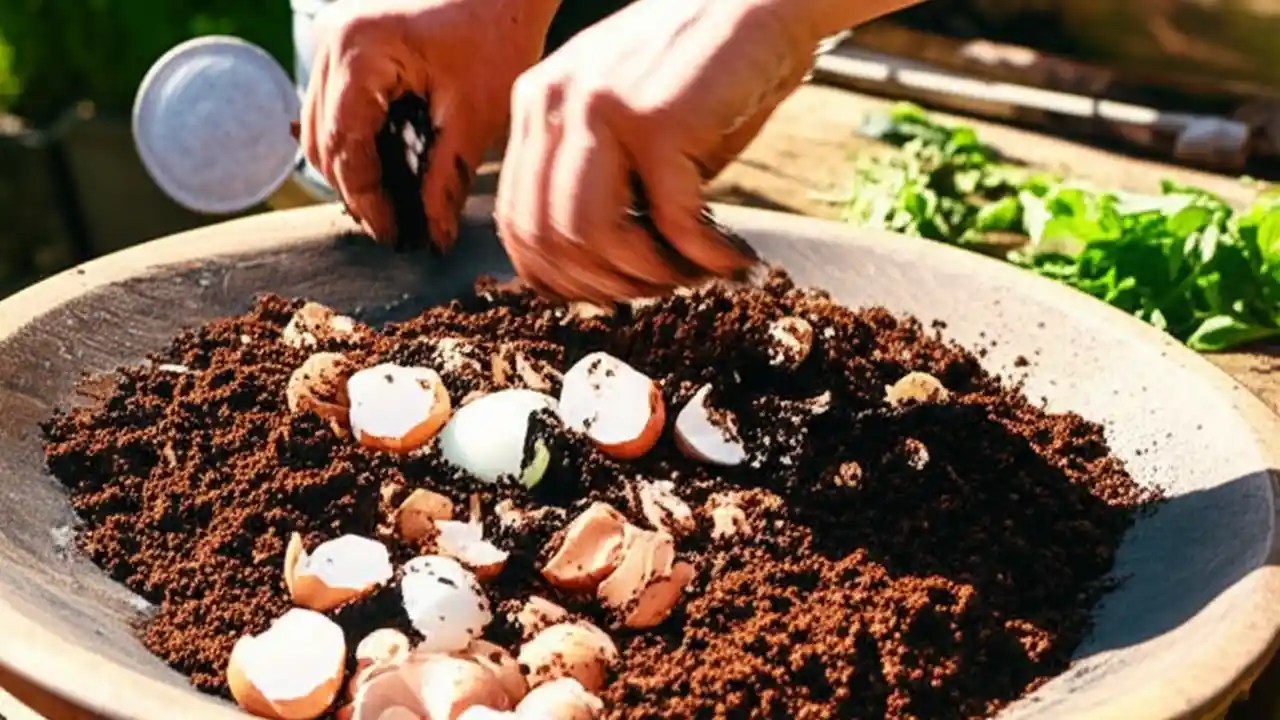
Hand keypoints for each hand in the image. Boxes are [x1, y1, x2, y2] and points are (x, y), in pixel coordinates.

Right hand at [301, 0, 557, 249]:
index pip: (344, 147)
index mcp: (358, 52)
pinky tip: (395, 166)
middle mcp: (331, 40)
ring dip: (355, 168)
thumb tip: (435, 235)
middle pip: (322, 141)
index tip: (395, 237)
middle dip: (358, 190)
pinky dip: (360, 140)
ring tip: (397, 205)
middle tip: (398, 229)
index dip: (368, 201)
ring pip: (322, 126)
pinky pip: (336, 104)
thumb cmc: (498, 30)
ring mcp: (332, 37)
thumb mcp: (476, 112)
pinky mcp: (346, 40)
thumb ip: (447, 177)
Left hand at [495, 0, 823, 302]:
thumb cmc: (700, 71)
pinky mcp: (660, 121)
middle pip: (551, 240)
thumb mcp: (626, 124)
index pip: (517, 222)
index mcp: (536, 104)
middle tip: (659, 292)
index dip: (559, 281)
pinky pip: (675, 222)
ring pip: (597, 238)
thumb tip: (594, 277)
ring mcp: (603, 109)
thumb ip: (598, 182)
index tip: (607, 297)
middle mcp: (555, 104)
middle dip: (608, 288)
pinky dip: (707, 257)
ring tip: (692, 276)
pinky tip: (732, 259)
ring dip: (651, 277)